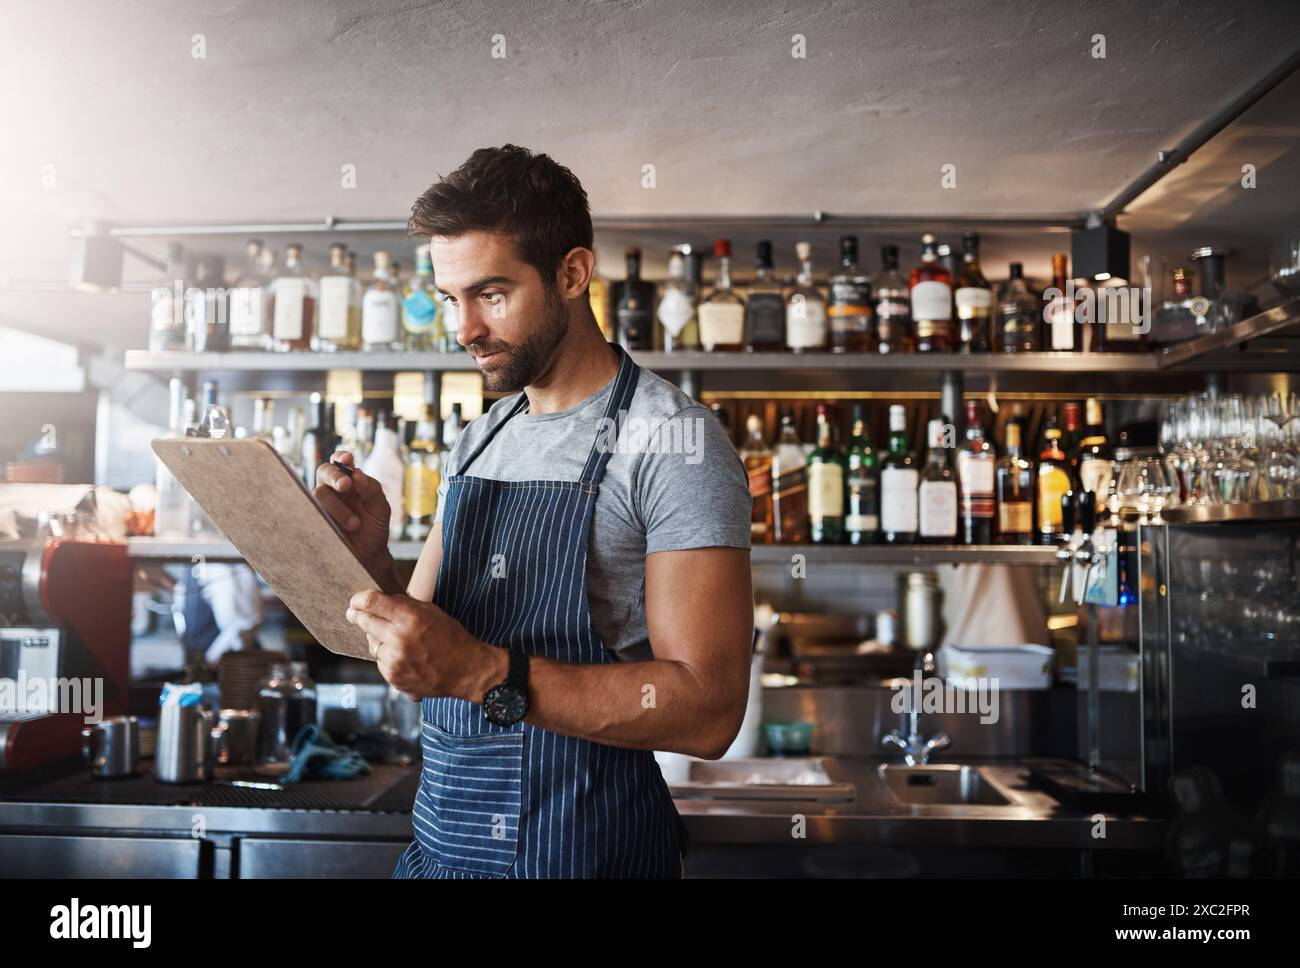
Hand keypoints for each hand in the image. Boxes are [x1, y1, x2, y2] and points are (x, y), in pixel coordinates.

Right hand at [314, 450, 391, 567]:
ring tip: (355, 524)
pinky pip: (309, 511)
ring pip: (318, 493)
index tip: (348, 458)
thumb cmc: (374, 527)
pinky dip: (321, 516)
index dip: (341, 457)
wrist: (368, 555)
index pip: (340, 461)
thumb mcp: (380, 508)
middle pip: (324, 471)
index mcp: (350, 480)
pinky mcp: (313, 518)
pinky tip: (332, 526)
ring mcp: (321, 503)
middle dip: (334, 476)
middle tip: (346, 486)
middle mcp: (332, 488)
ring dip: (337, 507)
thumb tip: (357, 473)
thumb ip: (372, 489)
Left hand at [345, 590, 504, 700]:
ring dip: (377, 639)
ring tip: (395, 640)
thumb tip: (381, 600)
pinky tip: (403, 656)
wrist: (466, 670)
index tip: (356, 600)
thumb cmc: (452, 638)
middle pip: (365, 622)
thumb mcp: (432, 612)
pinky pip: (380, 662)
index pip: (372, 603)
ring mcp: (395, 661)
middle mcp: (399, 639)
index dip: (359, 599)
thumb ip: (405, 605)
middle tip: (354, 614)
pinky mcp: (394, 677)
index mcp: (410, 618)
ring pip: (371, 645)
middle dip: (358, 616)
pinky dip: (387, 658)